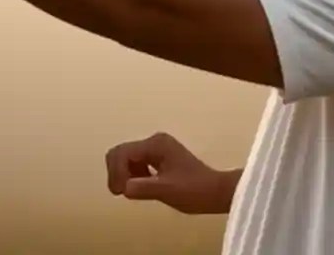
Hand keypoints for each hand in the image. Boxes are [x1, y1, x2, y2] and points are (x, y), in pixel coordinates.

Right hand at [105, 132, 235, 214]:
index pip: (123, 153)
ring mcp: (157, 149)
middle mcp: (154, 142)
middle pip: (121, 152)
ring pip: (127, 158)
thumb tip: (124, 188)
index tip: (120, 192)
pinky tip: (141, 188)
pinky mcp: (159, 158)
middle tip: (120, 192)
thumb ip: (143, 188)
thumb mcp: (167, 190)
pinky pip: (136, 164)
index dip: (116, 172)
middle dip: (117, 172)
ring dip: (125, 175)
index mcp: (155, 144)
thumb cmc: (195, 190)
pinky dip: (133, 176)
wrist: (216, 192)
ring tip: (132, 192)